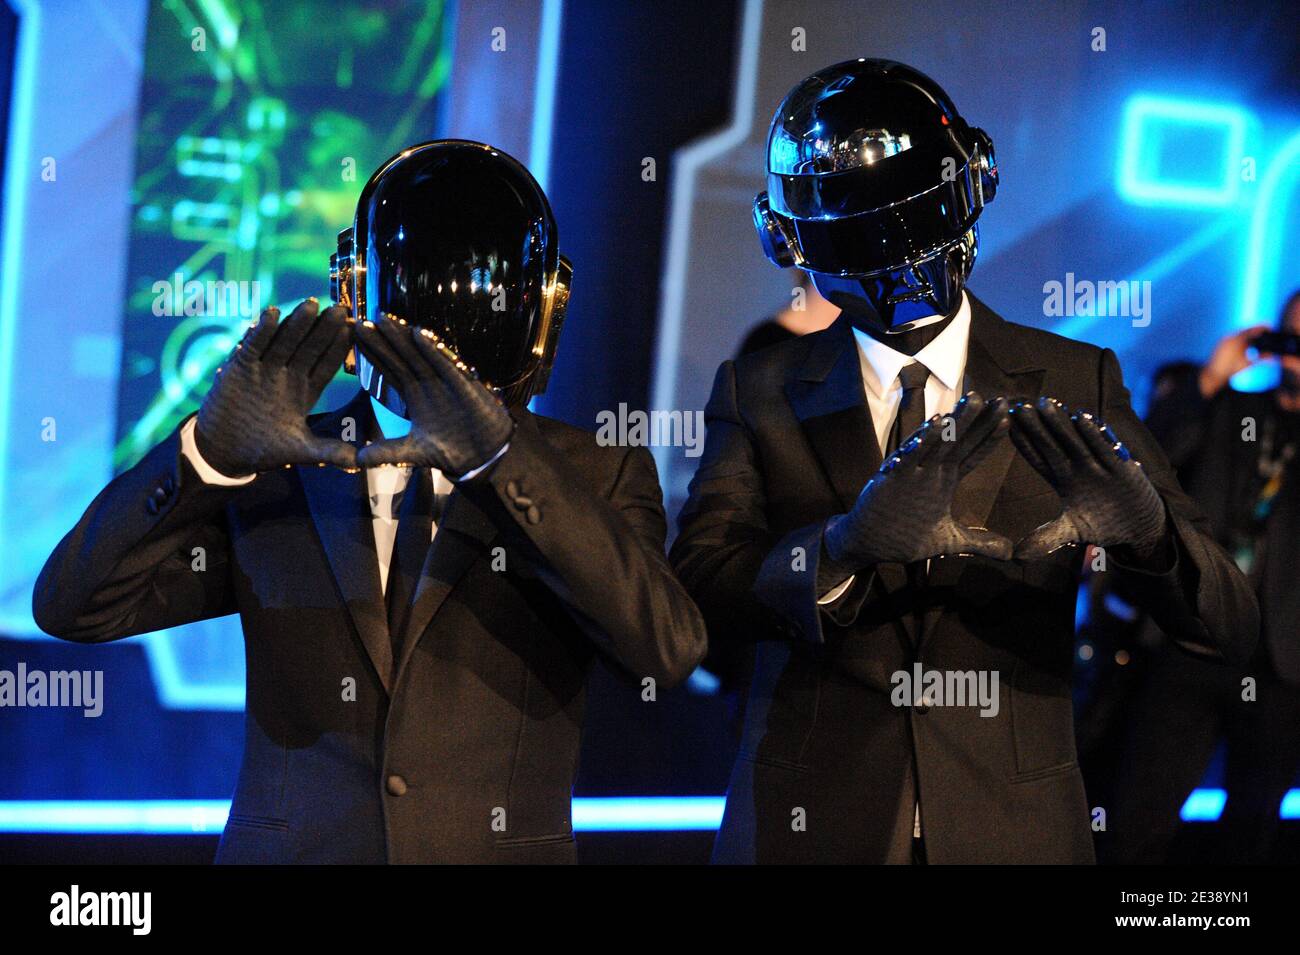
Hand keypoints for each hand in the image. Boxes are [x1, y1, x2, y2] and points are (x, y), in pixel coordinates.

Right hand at [195, 299, 356, 475]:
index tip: (357, 331)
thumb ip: (329, 452)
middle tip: (342, 308)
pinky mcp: (241, 368)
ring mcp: (265, 369)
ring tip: (312, 303)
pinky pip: (254, 346)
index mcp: (307, 390)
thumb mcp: (301, 451)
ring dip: (297, 323)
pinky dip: (262, 331)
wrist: (225, 452)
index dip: (341, 348)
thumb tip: (360, 462)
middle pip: (310, 346)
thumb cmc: (265, 449)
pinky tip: (273, 313)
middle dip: (325, 328)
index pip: (327, 364)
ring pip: (285, 341)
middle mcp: (288, 375)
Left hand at [353, 315, 515, 477]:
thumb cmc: (451, 450)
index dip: (373, 355)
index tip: (354, 339)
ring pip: (418, 355)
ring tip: (382, 319)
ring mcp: (444, 382)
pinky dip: (432, 349)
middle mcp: (426, 384)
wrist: (484, 456)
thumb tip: (357, 460)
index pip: (388, 370)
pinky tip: (417, 333)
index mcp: (413, 396)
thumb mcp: (413, 453)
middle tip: (360, 321)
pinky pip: (445, 364)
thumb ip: (386, 452)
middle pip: (399, 358)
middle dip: (382, 340)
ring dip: (401, 338)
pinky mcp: (462, 385)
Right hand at [823, 391, 1013, 568]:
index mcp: (945, 481)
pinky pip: (910, 456)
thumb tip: (1012, 553)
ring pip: (938, 442)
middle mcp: (932, 472)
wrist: (867, 543)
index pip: (973, 454)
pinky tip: (936, 423)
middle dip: (979, 419)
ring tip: (973, 399)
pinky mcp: (894, 478)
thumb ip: (980, 542)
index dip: (990, 436)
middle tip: (1001, 399)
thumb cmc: (905, 538)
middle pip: (960, 440)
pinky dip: (923, 440)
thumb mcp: (949, 542)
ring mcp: (914, 472)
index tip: (1009, 416)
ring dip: (956, 421)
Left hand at [1009, 397, 1165, 560]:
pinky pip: (1104, 448)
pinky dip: (1093, 434)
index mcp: (1063, 479)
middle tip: (1018, 405)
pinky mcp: (1121, 467)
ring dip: (1061, 422)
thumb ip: (1047, 538)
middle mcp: (1078, 468)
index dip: (1023, 442)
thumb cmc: (1103, 524)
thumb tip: (1017, 555)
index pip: (1038, 457)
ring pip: (1075, 440)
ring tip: (1044, 402)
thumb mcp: (1072, 532)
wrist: (1140, 526)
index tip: (1004, 425)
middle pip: (1053, 443)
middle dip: (1036, 425)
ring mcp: (1098, 465)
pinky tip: (1081, 416)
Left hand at [1199, 324, 1268, 397]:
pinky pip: (1232, 338)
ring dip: (1247, 334)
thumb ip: (1261, 358)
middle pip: (1246, 331)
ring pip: (1239, 334)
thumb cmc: (1230, 370)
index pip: (1252, 330)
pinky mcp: (1221, 344)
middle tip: (1265, 330)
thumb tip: (1273, 357)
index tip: (1269, 326)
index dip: (1262, 328)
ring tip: (1257, 336)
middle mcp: (1230, 337)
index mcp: (1238, 340)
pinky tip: (1245, 342)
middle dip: (1255, 330)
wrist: (1213, 374)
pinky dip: (1240, 338)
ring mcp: (1224, 340)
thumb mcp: (1247, 363)